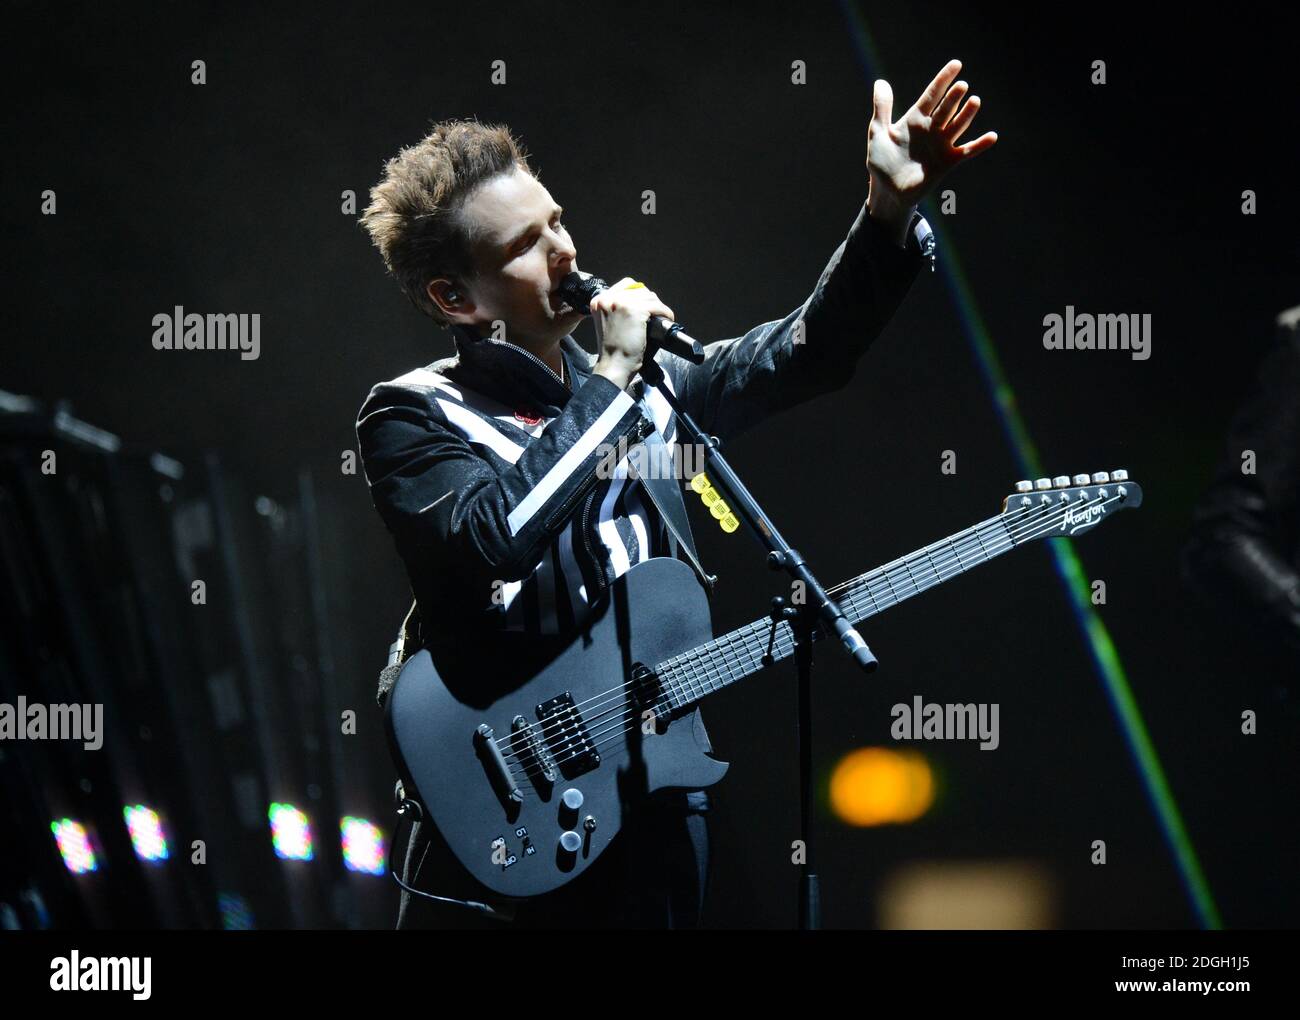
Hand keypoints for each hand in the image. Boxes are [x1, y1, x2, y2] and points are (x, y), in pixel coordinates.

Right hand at [590, 279, 675, 389]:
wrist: (614, 365)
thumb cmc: (613, 351)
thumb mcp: (608, 323)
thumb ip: (617, 310)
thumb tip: (640, 302)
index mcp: (598, 301)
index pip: (625, 285)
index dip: (639, 294)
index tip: (647, 303)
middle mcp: (608, 299)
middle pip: (639, 290)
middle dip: (651, 301)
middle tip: (657, 313)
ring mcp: (621, 303)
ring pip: (649, 297)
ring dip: (659, 307)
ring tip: (663, 317)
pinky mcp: (635, 310)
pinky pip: (657, 306)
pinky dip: (665, 312)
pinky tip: (668, 319)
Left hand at [867, 58, 997, 227]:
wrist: (888, 190)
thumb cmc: (882, 161)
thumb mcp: (878, 132)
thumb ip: (882, 108)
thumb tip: (881, 82)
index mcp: (916, 119)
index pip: (933, 94)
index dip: (943, 79)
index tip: (956, 64)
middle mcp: (932, 128)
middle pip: (946, 108)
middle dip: (954, 98)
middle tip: (961, 86)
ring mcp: (941, 144)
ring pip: (958, 125)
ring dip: (966, 114)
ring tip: (975, 101)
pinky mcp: (947, 162)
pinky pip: (966, 151)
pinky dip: (979, 145)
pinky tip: (992, 137)